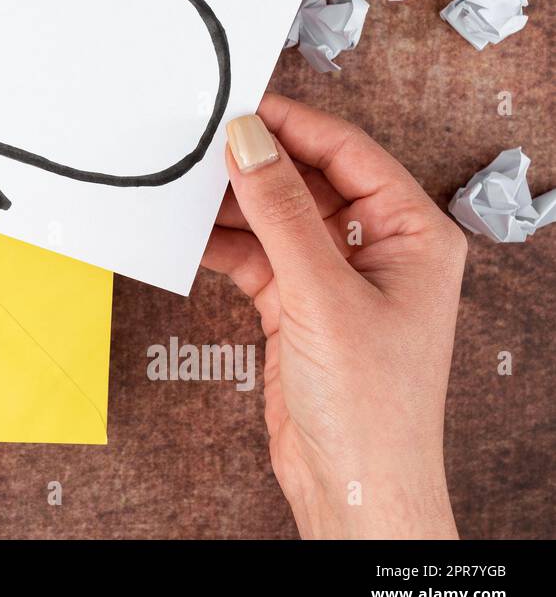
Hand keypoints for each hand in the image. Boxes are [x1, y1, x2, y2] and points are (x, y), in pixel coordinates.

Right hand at [203, 95, 463, 538]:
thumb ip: (280, 212)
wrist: (350, 488)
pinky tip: (189, 238)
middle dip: (254, 166)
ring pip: (275, 219)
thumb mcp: (322, 294)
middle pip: (307, 182)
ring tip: (182, 190)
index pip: (348, 154)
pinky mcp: (298, 306)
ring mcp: (335, 278)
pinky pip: (255, 257)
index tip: (238, 107)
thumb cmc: (372, 406)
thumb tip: (249, 142)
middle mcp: (377, 249)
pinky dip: (222, 247)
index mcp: (413, 234)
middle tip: (198, 145)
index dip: (293, 125)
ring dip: (231, 208)